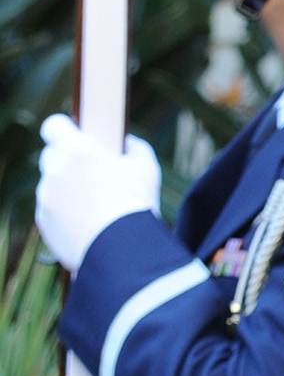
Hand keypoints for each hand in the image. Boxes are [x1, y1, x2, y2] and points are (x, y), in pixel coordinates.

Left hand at [36, 115, 160, 271]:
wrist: (121, 249)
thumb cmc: (136, 203)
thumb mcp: (146, 167)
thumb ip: (134, 147)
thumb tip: (127, 143)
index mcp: (76, 150)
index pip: (54, 126)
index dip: (64, 129)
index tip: (74, 135)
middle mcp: (54, 171)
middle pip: (52, 156)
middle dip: (67, 162)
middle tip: (90, 173)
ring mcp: (46, 198)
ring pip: (52, 186)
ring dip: (67, 190)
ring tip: (95, 206)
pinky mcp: (45, 223)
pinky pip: (52, 212)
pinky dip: (65, 215)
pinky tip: (89, 224)